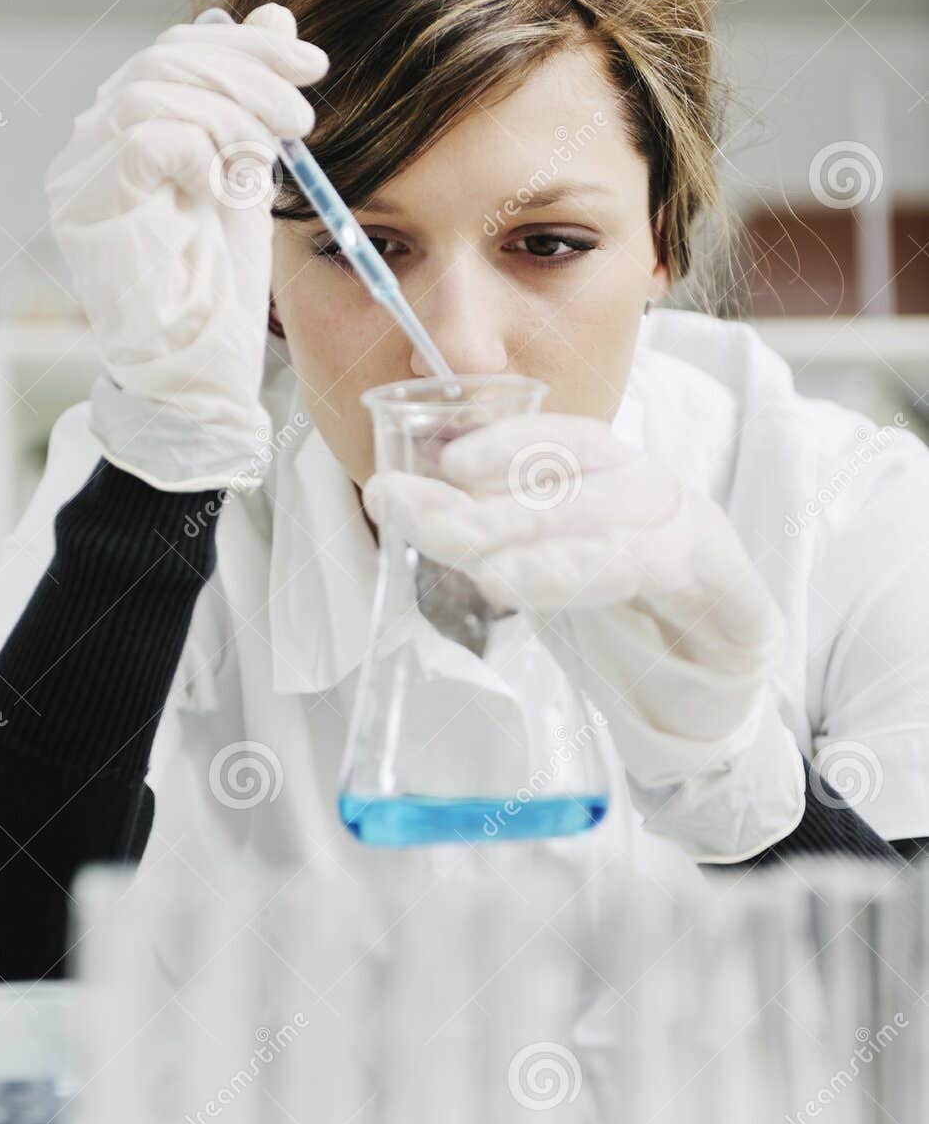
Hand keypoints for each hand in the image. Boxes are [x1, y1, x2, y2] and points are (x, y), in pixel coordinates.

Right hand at [44, 3, 327, 490]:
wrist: (197, 376)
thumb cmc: (218, 291)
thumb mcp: (248, 177)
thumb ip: (252, 104)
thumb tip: (277, 20)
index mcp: (125, 132)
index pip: (176, 53)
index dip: (247, 48)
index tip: (311, 66)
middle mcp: (90, 146)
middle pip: (163, 59)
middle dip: (248, 74)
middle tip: (302, 116)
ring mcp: (80, 175)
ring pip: (154, 90)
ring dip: (232, 115)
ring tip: (273, 158)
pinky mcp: (87, 207)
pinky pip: (145, 137)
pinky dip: (200, 149)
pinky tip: (227, 187)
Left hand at [362, 410, 789, 793]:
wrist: (722, 683)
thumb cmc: (631, 614)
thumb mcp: (547, 566)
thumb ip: (483, 536)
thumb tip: (393, 497)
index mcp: (618, 477)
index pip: (566, 440)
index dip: (510, 443)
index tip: (446, 461)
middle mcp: (657, 495)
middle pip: (575, 489)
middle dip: (491, 508)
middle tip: (421, 521)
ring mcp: (697, 539)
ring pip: (613, 531)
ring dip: (541, 548)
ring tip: (483, 572)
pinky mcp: (730, 594)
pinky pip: (660, 575)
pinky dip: (594, 575)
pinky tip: (532, 589)